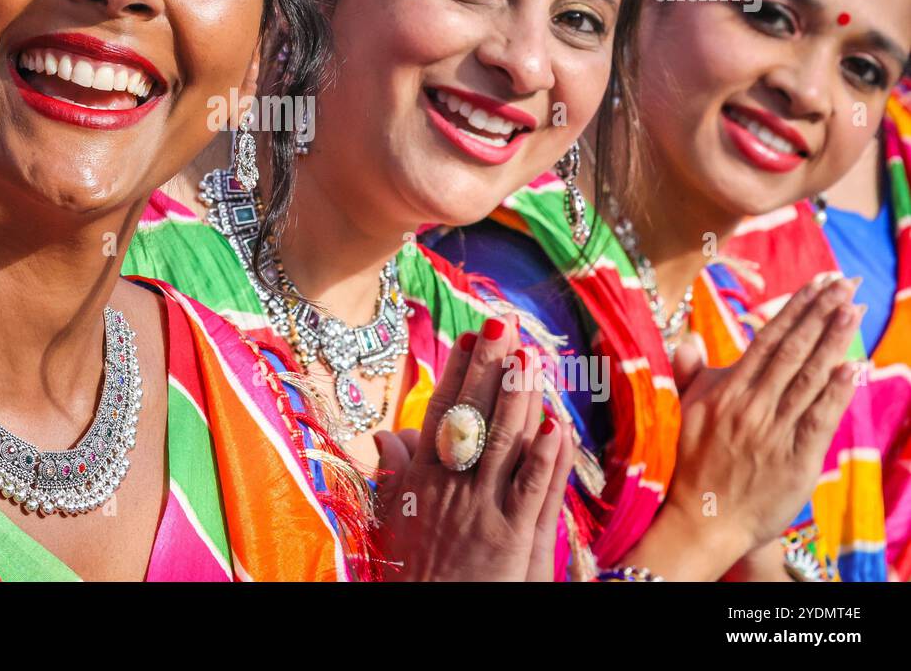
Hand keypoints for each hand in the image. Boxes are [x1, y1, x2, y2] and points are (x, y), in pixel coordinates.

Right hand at [374, 317, 574, 580]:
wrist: (430, 617)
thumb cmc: (411, 571)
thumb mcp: (391, 518)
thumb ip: (396, 473)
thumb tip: (386, 435)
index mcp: (422, 478)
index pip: (442, 412)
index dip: (458, 373)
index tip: (470, 337)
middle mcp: (451, 485)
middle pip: (474, 415)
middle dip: (490, 368)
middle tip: (502, 325)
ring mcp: (484, 508)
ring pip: (505, 442)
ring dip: (520, 397)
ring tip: (531, 357)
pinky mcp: (513, 536)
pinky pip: (533, 489)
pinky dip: (546, 457)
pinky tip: (555, 424)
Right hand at [657, 275, 862, 571]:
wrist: (704, 519)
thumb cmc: (694, 463)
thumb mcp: (684, 412)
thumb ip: (690, 373)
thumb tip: (689, 338)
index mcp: (724, 391)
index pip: (766, 339)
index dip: (794, 309)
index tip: (817, 283)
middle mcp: (749, 405)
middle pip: (791, 350)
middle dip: (819, 313)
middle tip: (843, 283)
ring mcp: (772, 431)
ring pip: (806, 377)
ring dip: (832, 340)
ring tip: (852, 309)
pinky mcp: (794, 459)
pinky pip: (818, 419)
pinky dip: (835, 391)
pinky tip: (851, 366)